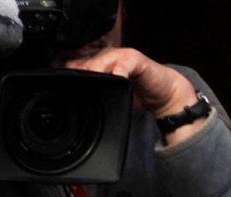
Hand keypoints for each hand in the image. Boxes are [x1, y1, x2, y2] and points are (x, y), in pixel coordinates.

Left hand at [64, 48, 205, 144]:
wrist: (165, 95)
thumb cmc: (140, 95)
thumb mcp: (113, 98)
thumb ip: (98, 95)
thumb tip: (78, 106)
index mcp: (99, 64)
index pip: (77, 65)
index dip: (70, 75)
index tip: (64, 88)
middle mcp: (107, 57)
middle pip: (85, 62)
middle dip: (80, 75)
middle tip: (76, 89)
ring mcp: (121, 56)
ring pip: (100, 60)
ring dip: (95, 71)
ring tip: (92, 83)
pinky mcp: (136, 59)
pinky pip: (123, 63)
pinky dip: (118, 71)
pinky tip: (117, 79)